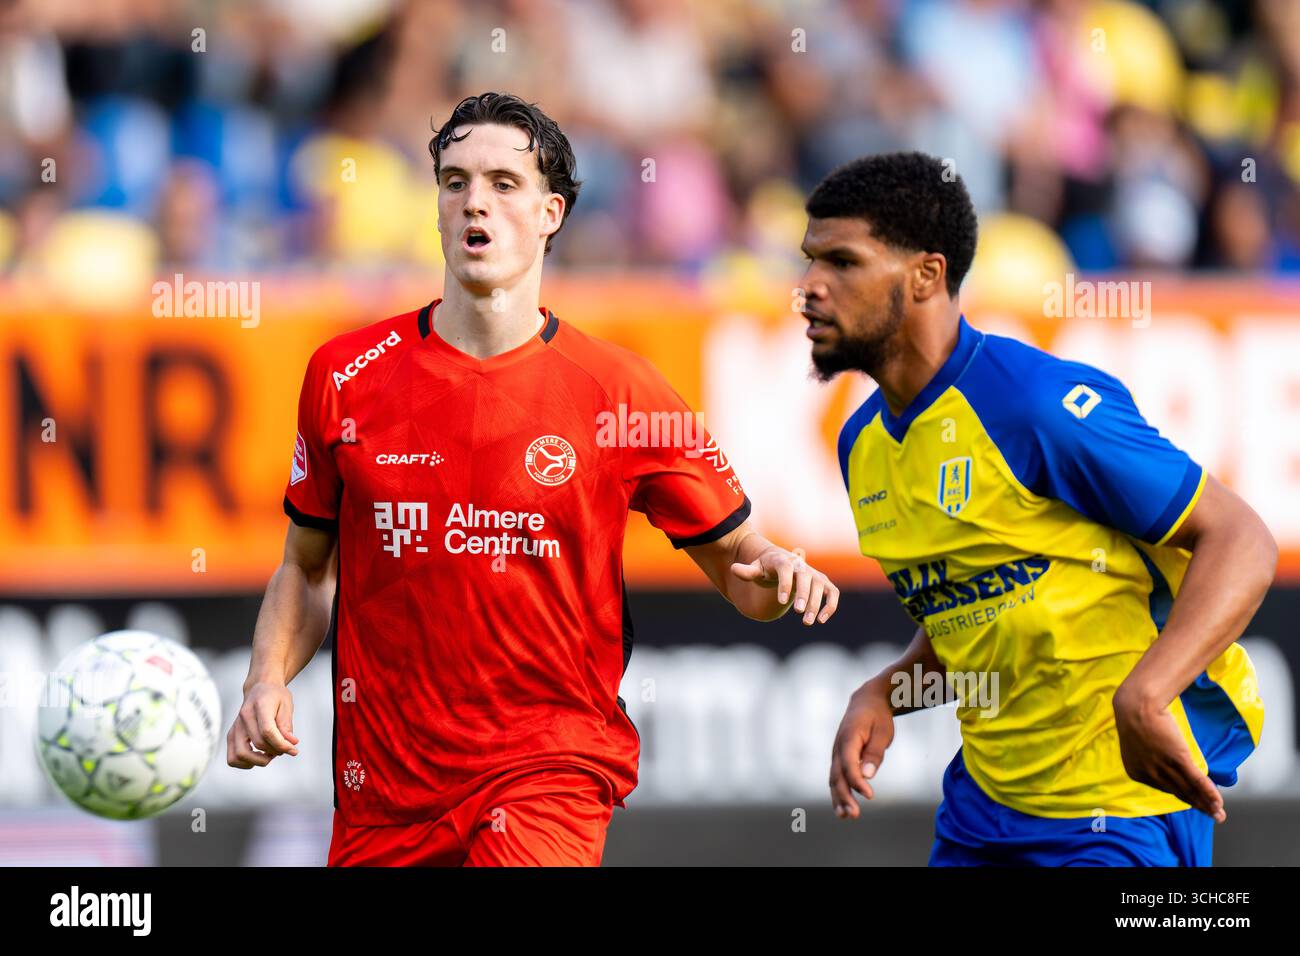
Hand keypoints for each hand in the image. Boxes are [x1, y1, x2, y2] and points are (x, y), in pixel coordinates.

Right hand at [227, 681, 299, 767]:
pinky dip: (246, 763)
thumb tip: (291, 744)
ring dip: (258, 761)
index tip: (293, 749)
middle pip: (258, 743)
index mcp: (259, 706)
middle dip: (275, 751)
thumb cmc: (275, 696)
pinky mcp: (231, 735)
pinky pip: (232, 758)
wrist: (260, 688)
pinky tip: (259, 756)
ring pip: (240, 755)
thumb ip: (287, 725)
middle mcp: (244, 717)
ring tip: (271, 754)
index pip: (267, 731)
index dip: (281, 744)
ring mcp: (235, 727)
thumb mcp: (287, 705)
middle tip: (285, 749)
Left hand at [729, 546, 839, 624]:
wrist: (783, 563)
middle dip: (804, 596)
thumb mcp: (755, 569)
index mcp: (784, 561)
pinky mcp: (823, 584)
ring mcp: (814, 574)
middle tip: (799, 614)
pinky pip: (832, 593)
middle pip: (807, 579)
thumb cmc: (767, 568)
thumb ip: (747, 572)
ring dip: (817, 604)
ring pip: (821, 587)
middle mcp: (802, 566)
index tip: (782, 602)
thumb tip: (734, 569)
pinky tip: (821, 620)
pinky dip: (830, 605)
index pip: (786, 569)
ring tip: (806, 622)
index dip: (786, 584)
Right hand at [829, 681, 894, 817]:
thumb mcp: (882, 732)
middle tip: (854, 815)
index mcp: (848, 738)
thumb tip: (867, 775)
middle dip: (844, 796)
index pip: (849, 764)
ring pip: (833, 779)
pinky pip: (835, 777)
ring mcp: (836, 753)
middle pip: (837, 775)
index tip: (870, 795)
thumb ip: (874, 753)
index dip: (857, 781)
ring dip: (838, 798)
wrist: (866, 702)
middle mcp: (838, 747)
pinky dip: (837, 793)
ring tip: (846, 816)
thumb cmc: (877, 717)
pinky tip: (842, 808)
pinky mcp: (839, 758)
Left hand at [1113, 685, 1224, 821]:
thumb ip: (1147, 756)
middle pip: (1179, 793)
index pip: (1165, 788)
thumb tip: (1161, 759)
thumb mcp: (1136, 743)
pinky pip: (1196, 779)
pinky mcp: (1177, 757)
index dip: (1183, 794)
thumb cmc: (1135, 717)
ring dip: (1207, 804)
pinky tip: (1219, 802)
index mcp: (1137, 772)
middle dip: (1198, 806)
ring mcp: (1164, 766)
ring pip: (1189, 790)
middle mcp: (1149, 773)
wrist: (1137, 704)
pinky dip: (1209, 792)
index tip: (1195, 800)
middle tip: (1214, 816)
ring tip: (1219, 814)